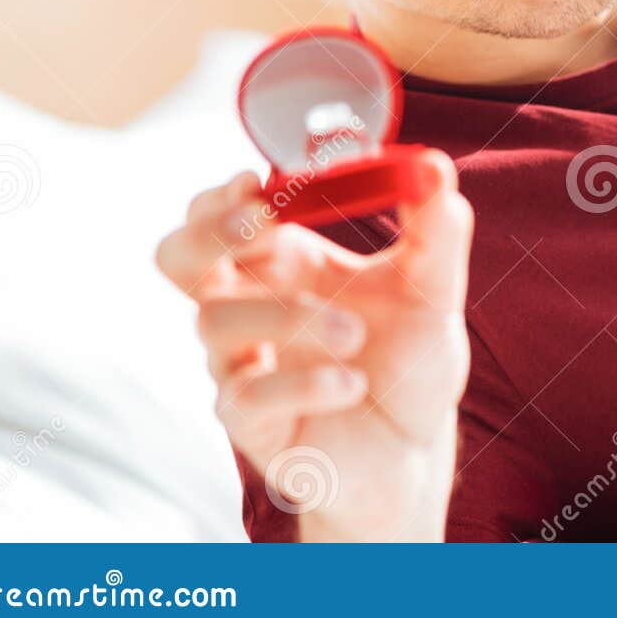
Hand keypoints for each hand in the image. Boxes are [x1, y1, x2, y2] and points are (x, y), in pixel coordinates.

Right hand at [156, 150, 472, 539]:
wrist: (414, 451)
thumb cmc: (410, 363)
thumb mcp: (435, 290)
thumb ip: (438, 230)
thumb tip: (433, 166)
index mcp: (288, 264)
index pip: (223, 213)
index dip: (227, 194)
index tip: (261, 181)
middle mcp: (254, 308)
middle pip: (179, 256)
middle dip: (208, 232)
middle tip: (262, 223)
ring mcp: (244, 365)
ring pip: (213, 322)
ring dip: (286, 315)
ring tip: (356, 335)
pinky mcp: (250, 423)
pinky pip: (246, 395)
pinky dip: (303, 384)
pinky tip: (352, 385)